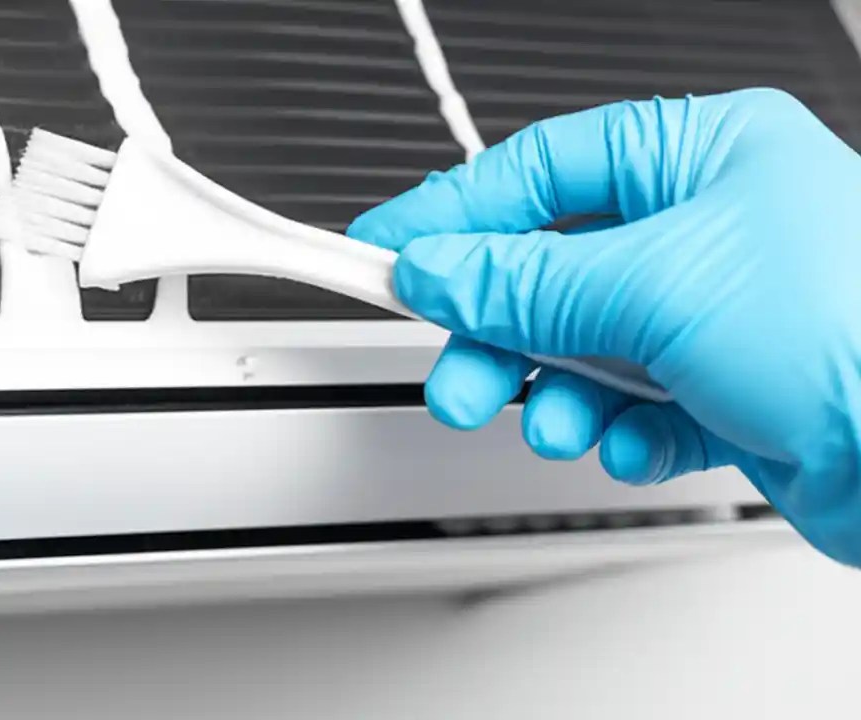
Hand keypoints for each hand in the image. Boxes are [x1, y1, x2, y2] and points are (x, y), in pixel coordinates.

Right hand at [347, 89, 860, 564]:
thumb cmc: (855, 333)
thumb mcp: (656, 286)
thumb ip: (525, 282)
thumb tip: (436, 267)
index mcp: (701, 156)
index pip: (537, 172)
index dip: (452, 214)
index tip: (385, 251)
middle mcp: (707, 227)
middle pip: (548, 271)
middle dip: (499, 332)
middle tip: (461, 372)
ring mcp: (715, 313)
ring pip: (582, 349)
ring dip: (558, 395)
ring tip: (558, 422)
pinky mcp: (727, 391)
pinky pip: (631, 407)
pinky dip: (621, 432)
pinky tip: (639, 442)